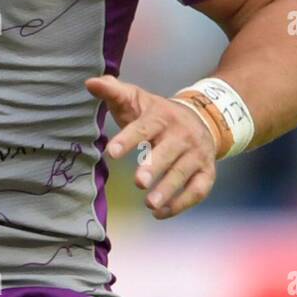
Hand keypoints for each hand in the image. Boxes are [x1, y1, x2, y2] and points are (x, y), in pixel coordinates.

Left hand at [85, 74, 217, 218]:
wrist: (202, 118)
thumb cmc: (157, 114)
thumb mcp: (136, 100)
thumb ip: (113, 92)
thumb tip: (90, 82)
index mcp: (161, 116)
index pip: (144, 127)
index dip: (128, 139)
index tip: (111, 153)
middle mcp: (181, 134)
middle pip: (168, 151)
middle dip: (154, 166)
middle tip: (138, 182)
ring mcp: (196, 154)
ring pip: (183, 172)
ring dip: (168, 189)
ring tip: (150, 205)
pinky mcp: (206, 171)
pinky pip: (198, 189)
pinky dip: (182, 204)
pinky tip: (160, 213)